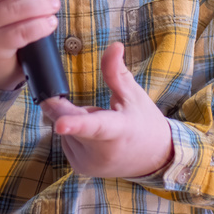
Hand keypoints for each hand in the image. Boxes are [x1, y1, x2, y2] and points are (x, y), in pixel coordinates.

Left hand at [40, 42, 172, 177]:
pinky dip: (74, 133)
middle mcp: (100, 152)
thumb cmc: (143, 122)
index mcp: (118, 131)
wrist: (153, 157)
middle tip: (93, 106)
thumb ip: (116, 71)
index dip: (75, 124)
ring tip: (100, 124)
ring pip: (62, 129)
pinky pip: (65, 140)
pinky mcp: (79, 168)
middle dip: (69, 106)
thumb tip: (114, 45)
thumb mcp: (133, 94)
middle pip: (67, 119)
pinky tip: (93, 137)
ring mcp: (88, 164)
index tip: (61, 124)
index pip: (95, 127)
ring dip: (74, 120)